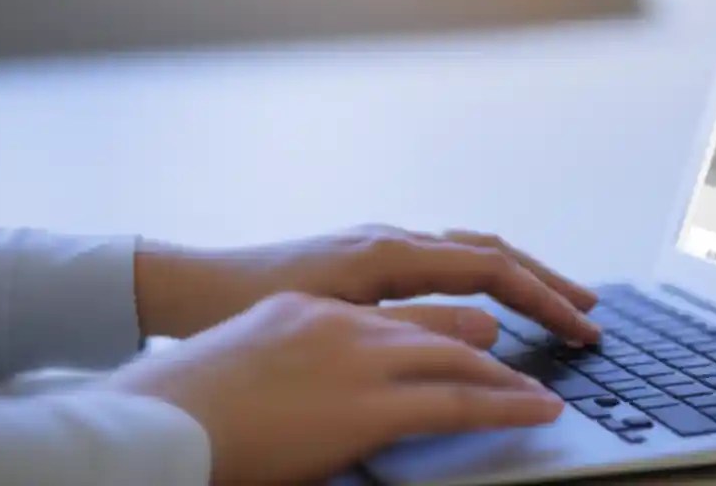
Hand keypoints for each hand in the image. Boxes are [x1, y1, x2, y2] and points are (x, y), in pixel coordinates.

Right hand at [106, 292, 563, 484]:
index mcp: (321, 304)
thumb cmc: (191, 398)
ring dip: (514, 367)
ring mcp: (361, 354)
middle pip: (449, 309)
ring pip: (462, 353)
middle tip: (560, 318)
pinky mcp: (369, 403)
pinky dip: (506, 404)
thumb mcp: (258, 355)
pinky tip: (539, 409)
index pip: (411, 295)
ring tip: (554, 378)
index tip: (489, 321)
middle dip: (512, 314)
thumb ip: (309, 352)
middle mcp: (349, 315)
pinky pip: (457, 401)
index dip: (457, 307)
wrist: (155, 420)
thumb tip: (328, 378)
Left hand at [135, 225, 598, 343]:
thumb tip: (486, 331)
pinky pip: (441, 256)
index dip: (545, 298)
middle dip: (546, 280)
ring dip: (517, 274)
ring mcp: (377, 242)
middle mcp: (391, 238)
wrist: (190, 287)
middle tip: (591, 312)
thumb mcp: (337, 327)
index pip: (493, 268)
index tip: (581, 328)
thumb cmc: (253, 309)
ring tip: (553, 299)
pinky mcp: (363, 256)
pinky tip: (483, 294)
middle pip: (491, 250)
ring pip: (467, 249)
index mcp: (391, 253)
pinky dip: (481, 273)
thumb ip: (413, 328)